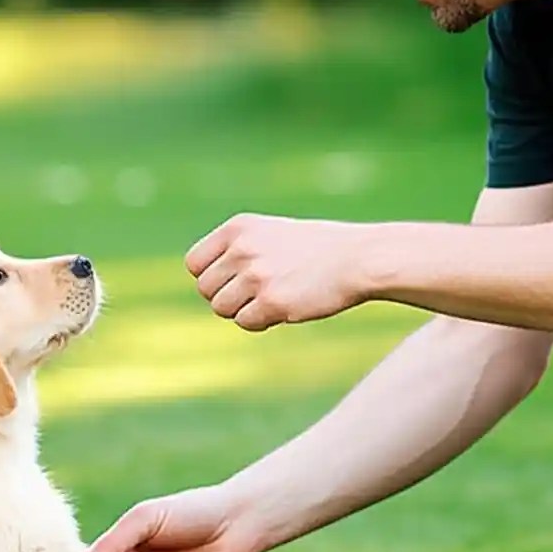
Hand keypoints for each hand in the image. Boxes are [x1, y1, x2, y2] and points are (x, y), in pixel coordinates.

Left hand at [186, 213, 377, 331]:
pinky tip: (285, 309)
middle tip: (257, 294)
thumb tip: (204, 284)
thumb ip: (238, 251)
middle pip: (206, 290)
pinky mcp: (272, 302)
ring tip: (273, 299)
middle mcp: (242, 248)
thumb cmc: (317, 249)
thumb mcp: (271, 234)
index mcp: (238, 228)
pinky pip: (245, 323)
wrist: (358, 259)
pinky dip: (261, 322)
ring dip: (244, 311)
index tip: (234, 282)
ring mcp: (256, 275)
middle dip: (227, 297)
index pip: (194, 264)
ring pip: (222, 309)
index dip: (211, 278)